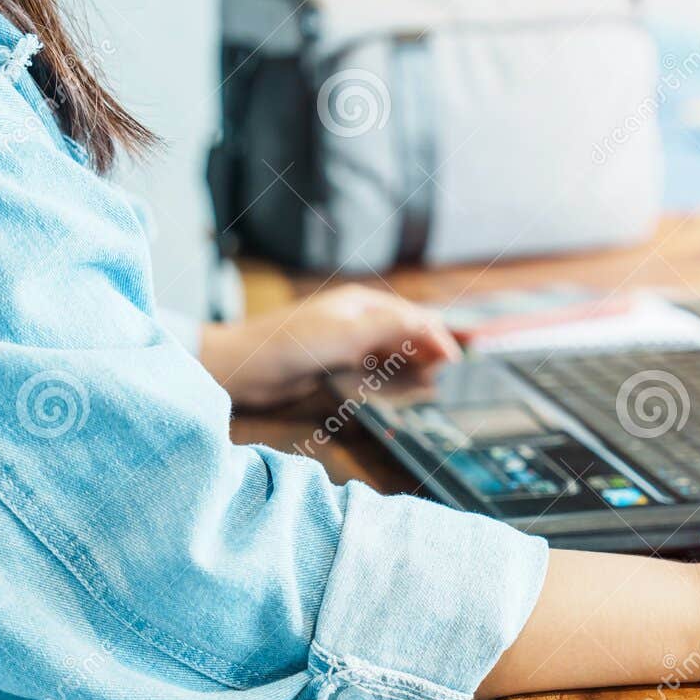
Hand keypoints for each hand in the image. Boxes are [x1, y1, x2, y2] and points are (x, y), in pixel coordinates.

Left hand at [201, 286, 460, 410]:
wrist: (243, 367)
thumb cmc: (289, 344)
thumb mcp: (344, 334)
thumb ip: (389, 328)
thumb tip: (432, 328)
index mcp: (364, 304)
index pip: (415, 317)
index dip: (438, 338)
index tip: (456, 364)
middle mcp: (361, 321)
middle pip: (409, 336)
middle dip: (430, 355)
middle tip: (448, 382)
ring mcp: (350, 345)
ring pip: (395, 356)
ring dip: (414, 370)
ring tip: (432, 390)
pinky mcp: (338, 367)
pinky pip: (376, 373)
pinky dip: (393, 382)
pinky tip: (402, 395)